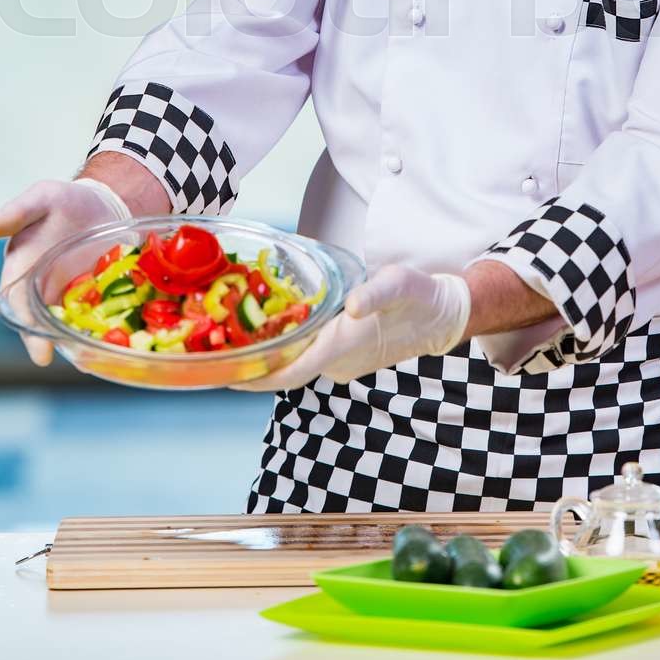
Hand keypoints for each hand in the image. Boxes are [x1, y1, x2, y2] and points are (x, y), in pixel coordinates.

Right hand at [0, 178, 128, 365]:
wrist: (99, 202)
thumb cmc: (62, 201)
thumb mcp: (41, 198)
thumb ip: (16, 212)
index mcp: (23, 270)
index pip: (20, 305)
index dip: (29, 329)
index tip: (40, 353)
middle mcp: (44, 288)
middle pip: (43, 324)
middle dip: (57, 345)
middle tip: (78, 363)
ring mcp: (72, 295)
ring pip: (71, 325)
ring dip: (83, 342)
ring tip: (100, 361)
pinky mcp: (97, 295)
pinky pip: (100, 316)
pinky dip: (109, 328)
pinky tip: (123, 342)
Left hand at [231, 264, 470, 391]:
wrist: (443, 315)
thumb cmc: (419, 296)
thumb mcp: (398, 283)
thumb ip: (375, 293)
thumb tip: (354, 306)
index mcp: (343, 346)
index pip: (290, 372)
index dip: (255, 377)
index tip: (225, 374)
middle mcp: (338, 362)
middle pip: (284, 371)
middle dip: (250, 364)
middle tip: (216, 346)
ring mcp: (342, 364)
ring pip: (295, 365)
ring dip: (267, 356)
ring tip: (233, 336)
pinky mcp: (346, 358)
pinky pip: (307, 358)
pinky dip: (285, 349)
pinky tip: (270, 330)